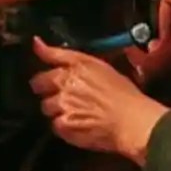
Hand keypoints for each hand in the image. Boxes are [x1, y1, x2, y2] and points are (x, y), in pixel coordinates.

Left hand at [29, 37, 169, 164]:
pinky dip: (64, 126)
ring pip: (46, 106)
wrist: (133, 121)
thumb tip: (37, 43)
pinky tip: (79, 124)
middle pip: (39, 84)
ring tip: (76, 113)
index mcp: (77, 66)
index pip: (50, 56)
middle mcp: (66, 83)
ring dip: (56, 110)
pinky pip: (55, 125)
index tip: (42, 64)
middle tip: (64, 97)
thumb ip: (66, 56)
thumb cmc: (123, 95)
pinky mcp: (64, 124)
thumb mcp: (100, 67)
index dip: (44, 61)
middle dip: (48, 90)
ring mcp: (62, 104)